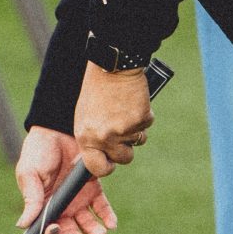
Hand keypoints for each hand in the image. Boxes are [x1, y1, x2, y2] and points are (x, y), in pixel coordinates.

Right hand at [14, 126, 115, 233]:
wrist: (58, 129)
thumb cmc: (38, 151)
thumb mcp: (29, 173)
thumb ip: (30, 198)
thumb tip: (22, 225)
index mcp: (42, 207)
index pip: (46, 231)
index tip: (56, 231)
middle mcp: (61, 208)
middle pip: (69, 233)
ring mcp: (78, 200)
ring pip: (86, 224)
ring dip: (93, 232)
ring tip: (100, 233)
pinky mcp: (93, 189)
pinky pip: (101, 208)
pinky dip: (107, 217)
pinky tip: (111, 223)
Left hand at [74, 62, 153, 179]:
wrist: (112, 65)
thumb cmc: (97, 88)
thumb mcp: (86, 116)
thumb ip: (92, 138)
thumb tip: (102, 156)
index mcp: (86, 137)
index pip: (97, 168)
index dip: (106, 166)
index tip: (111, 162)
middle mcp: (104, 137)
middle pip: (124, 158)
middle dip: (127, 147)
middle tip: (122, 130)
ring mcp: (123, 129)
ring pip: (138, 141)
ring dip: (136, 130)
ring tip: (125, 110)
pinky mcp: (140, 119)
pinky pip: (146, 124)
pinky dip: (143, 115)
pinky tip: (133, 101)